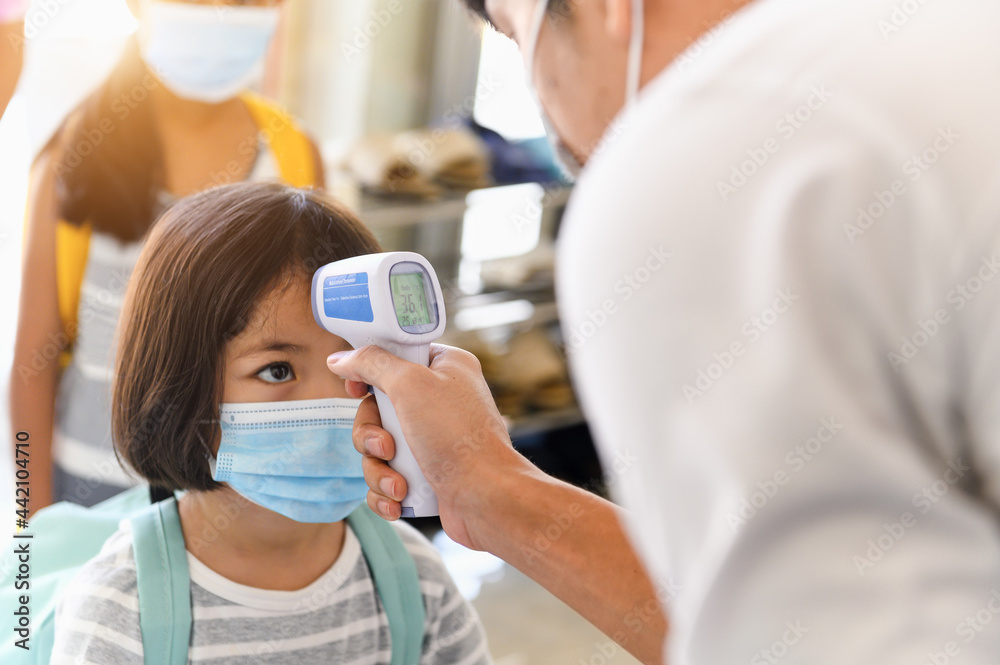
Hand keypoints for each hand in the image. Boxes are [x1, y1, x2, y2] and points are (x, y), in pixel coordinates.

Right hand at [329, 344, 521, 549]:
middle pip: (377, 409)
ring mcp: (433, 439)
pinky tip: (398, 501)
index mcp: (443, 368)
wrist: (487, 498)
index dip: (368, 374)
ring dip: (379, 470)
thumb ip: (372, 364)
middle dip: (372, 436)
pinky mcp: (428, 473)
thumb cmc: (457, 437)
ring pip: (379, 448)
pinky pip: (388, 476)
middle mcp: (439, 400)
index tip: (356, 389)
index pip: (393, 358)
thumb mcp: (410, 385)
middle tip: (386, 448)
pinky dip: (387, 491)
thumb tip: (340, 358)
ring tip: (398, 485)